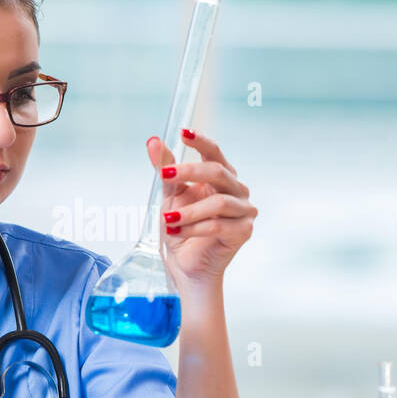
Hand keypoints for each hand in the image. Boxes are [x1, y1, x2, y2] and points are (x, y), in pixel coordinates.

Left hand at [145, 129, 256, 294]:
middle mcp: (237, 190)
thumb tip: (153, 141)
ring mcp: (244, 211)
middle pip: (218, 172)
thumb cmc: (182, 228)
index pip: (214, 153)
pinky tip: (177, 231)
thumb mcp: (170, 195)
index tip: (183, 132)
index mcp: (222, 177)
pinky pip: (218, 226)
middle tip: (164, 175)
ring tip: (167, 219)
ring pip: (218, 203)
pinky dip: (194, 228)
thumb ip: (165, 168)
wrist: (186, 265)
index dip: (200, 141)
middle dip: (190, 172)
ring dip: (190, 211)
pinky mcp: (243, 232)